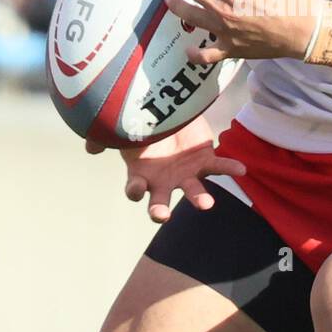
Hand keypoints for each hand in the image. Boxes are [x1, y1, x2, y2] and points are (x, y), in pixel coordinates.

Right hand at [85, 114, 245, 222]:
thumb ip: (102, 137)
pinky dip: (230, 168)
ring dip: (199, 199)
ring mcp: (186, 175)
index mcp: (141, 174)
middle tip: (161, 216)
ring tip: (206, 204)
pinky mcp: (205, 162)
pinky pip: (218, 167)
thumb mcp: (120, 129)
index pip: (134, 188)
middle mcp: (163, 181)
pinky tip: (241, 170)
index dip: (133, 191)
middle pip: (159, 202)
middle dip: (159, 210)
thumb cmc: (141, 127)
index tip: (134, 191)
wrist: (168, 115)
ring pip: (193, 192)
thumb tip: (90, 147)